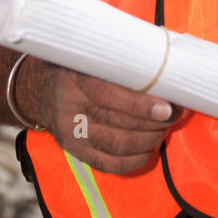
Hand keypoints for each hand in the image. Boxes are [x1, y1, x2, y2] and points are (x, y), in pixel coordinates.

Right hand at [20, 58, 185, 174]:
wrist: (41, 88)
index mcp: (76, 75)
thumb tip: (170, 58)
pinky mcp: (73, 150)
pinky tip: (148, 149)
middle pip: (118, 123)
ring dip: (149, 140)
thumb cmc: (80, 66)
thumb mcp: (94, 53)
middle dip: (155, 123)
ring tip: (164, 129)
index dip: (141, 104)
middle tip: (175, 114)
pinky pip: (108, 164)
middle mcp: (70, 105)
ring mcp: (70, 131)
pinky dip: (134, 160)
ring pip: (117, 145)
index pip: (108, 94)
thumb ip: (125, 56)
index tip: (167, 107)